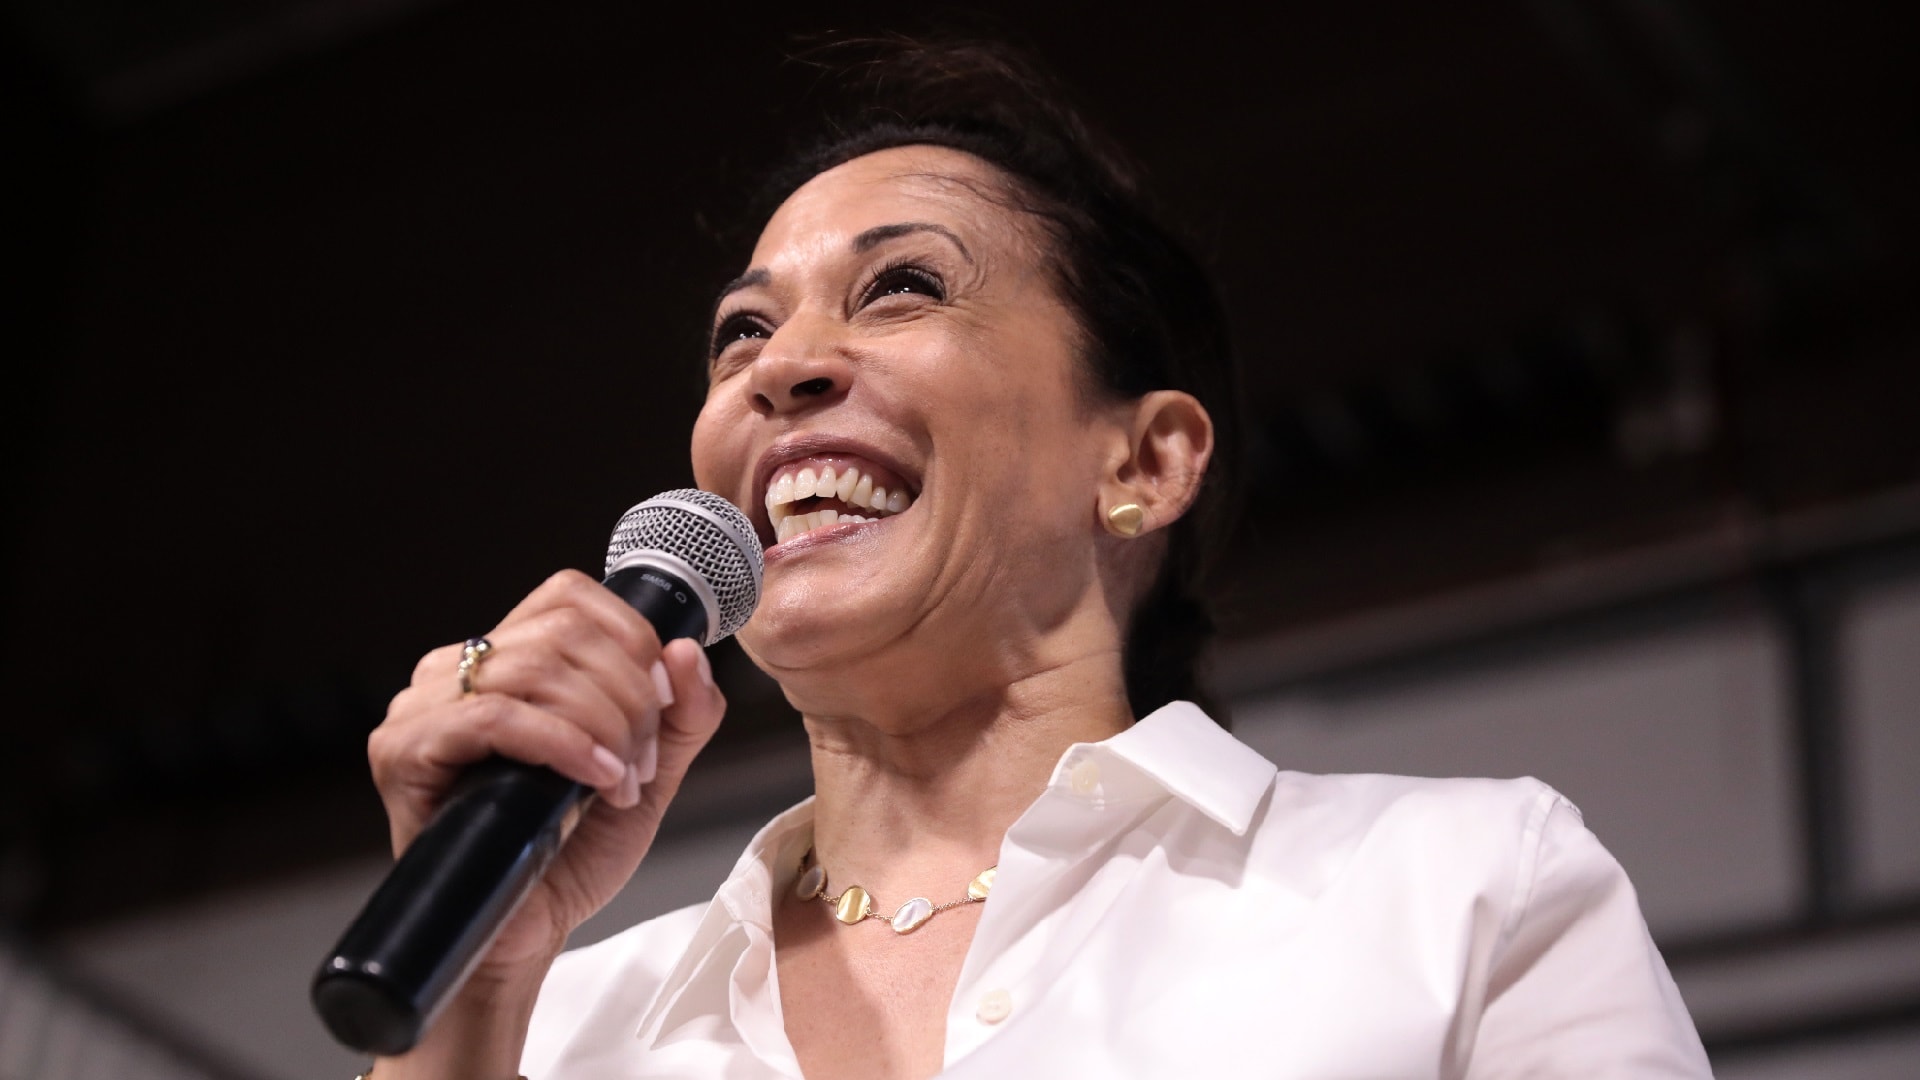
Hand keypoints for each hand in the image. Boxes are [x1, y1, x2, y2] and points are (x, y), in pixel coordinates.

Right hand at [367, 569, 726, 1000]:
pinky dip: (563, 743)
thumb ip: (681, 715)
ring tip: (621, 781)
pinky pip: (493, 717)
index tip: (661, 701)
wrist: (529, 931)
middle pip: (563, 631)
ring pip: (533, 667)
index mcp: (508, 658)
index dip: (631, 638)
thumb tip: (686, 651)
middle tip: (643, 761)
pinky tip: (595, 780)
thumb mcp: (649, 773)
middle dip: (627, 695)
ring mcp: (423, 706)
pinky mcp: (403, 751)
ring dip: (602, 723)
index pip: (570, 595)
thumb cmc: (574, 854)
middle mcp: (458, 669)